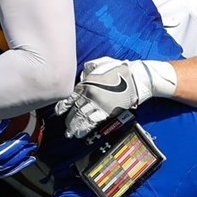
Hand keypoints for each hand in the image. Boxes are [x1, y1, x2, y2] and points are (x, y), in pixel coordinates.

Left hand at [55, 57, 173, 138]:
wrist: (137, 77)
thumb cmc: (120, 68)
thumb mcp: (101, 62)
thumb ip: (89, 69)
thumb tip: (81, 76)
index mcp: (87, 83)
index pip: (71, 96)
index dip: (63, 105)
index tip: (59, 112)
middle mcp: (90, 94)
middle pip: (75, 109)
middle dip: (69, 119)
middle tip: (66, 128)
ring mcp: (99, 103)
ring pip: (82, 117)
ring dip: (75, 126)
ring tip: (71, 133)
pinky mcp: (108, 110)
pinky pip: (93, 121)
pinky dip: (86, 128)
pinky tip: (81, 133)